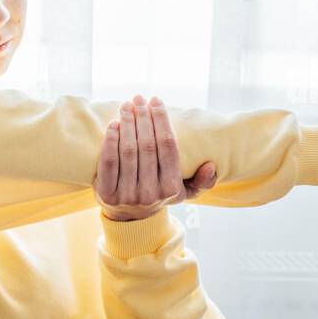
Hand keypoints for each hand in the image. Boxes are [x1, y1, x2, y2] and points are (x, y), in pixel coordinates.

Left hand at [95, 95, 218, 221]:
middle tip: (138, 99)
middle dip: (143, 118)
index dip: (162, 121)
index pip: (168, 147)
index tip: (156, 101)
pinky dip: (110, 141)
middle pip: (147, 146)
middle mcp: (150, 193)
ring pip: (128, 151)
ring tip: (126, 106)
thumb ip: (201, 181)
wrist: (129, 219)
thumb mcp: (184, 193)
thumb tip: (211, 165)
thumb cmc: (158, 195)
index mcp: (171, 188)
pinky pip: (109, 163)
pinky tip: (113, 125)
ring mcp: (127, 195)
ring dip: (127, 124)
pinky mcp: (107, 194)